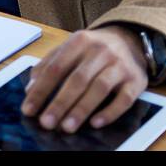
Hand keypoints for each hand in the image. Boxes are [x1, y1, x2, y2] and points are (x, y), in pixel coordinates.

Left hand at [20, 25, 148, 132]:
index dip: (41, 90)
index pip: (56, 67)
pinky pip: (124, 99)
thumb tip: (30, 89)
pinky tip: (95, 123)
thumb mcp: (70, 48)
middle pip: (77, 79)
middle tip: (46, 122)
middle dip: (60, 103)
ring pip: (99, 88)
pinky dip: (109, 112)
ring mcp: (119, 65)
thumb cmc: (93, 49)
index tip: (29, 109)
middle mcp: (100, 51)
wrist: (130, 39)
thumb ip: (49, 64)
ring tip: (67, 126)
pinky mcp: (136, 80)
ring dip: (81, 109)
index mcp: (79, 41)